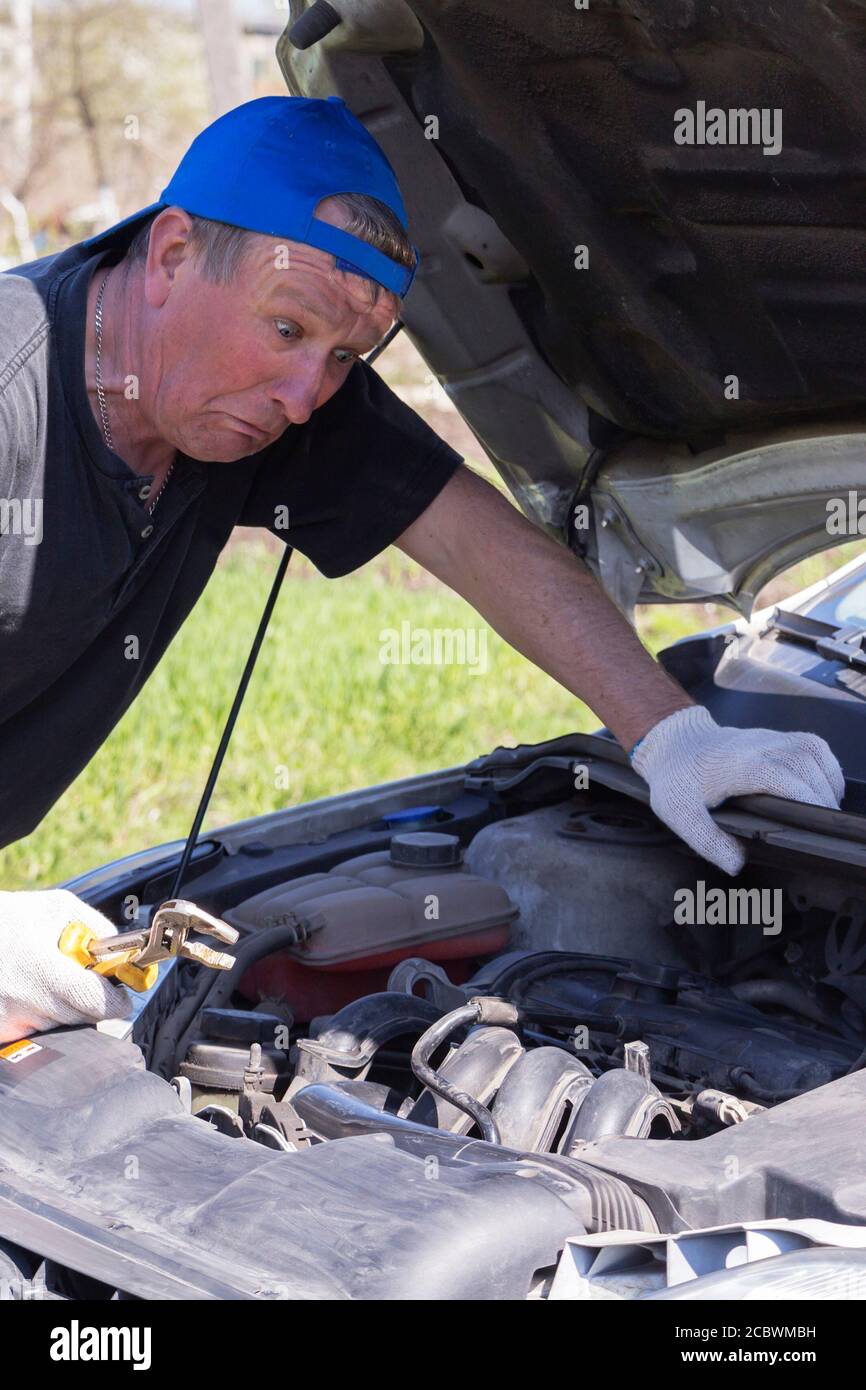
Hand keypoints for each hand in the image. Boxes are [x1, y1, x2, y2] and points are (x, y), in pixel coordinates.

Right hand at [0, 889, 131, 1043]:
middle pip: (82, 1018)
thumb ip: (96, 927)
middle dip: (92, 1000)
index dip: (116, 1001)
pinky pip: (37, 1031)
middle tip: (87, 980)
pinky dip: (43, 1014)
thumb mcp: (57, 907)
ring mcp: (9, 1022)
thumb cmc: (8, 918)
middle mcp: (23, 1003)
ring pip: (61, 1025)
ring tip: (49, 978)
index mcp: (40, 970)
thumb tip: (120, 953)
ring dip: (66, 1006)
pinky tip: (33, 991)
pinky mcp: (1, 1033)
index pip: (95, 1002)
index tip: (124, 995)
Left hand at [631, 706, 844, 875]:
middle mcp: (758, 746)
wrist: (670, 743)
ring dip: (827, 778)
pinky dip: (823, 764)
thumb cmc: (675, 778)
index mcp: (739, 765)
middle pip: (806, 763)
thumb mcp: (680, 814)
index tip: (814, 823)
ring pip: (813, 750)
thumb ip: (708, 841)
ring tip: (826, 808)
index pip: (785, 778)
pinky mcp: (773, 737)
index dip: (805, 800)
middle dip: (822, 794)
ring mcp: (767, 738)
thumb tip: (737, 863)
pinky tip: (821, 787)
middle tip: (822, 825)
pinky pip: (810, 745)